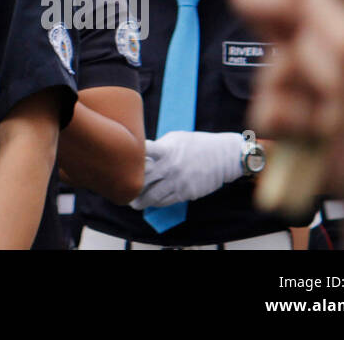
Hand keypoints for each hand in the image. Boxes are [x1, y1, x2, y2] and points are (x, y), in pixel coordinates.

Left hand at [129, 131, 244, 208]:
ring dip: (141, 201)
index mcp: (166, 149)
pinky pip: (167, 201)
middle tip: (121, 190)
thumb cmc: (196, 144)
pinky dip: (156, 203)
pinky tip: (151, 202)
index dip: (131, 155)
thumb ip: (158, 148)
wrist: (223, 157)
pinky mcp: (187, 193)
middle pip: (143, 178)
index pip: (143, 151)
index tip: (120, 158)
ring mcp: (179, 181)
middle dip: (131, 185)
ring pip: (153, 196)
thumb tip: (141, 156)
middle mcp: (170, 166)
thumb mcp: (176, 139)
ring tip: (134, 203)